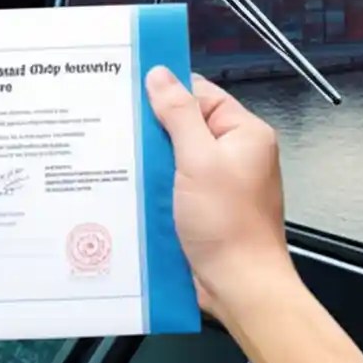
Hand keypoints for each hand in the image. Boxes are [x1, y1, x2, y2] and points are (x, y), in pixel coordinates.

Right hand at [145, 67, 293, 319]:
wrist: (239, 286)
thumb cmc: (230, 226)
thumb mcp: (199, 160)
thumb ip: (179, 114)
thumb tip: (160, 76)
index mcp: (244, 134)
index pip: (201, 94)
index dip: (168, 92)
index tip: (131, 88)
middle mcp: (235, 154)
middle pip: (185, 125)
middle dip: (153, 129)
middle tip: (117, 126)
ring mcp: (219, 182)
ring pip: (175, 157)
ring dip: (151, 161)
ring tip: (120, 158)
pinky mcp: (204, 207)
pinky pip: (174, 185)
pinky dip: (155, 186)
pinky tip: (131, 188)